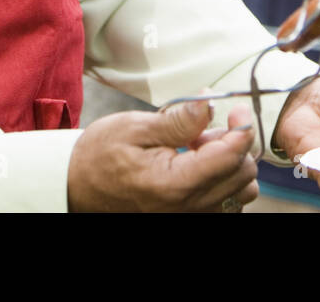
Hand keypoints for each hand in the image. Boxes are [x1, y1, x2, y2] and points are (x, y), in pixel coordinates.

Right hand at [67, 101, 257, 211]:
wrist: (76, 186)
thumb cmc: (100, 155)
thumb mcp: (135, 127)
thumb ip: (179, 119)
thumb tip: (211, 102)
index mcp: (175, 184)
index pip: (231, 157)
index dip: (242, 128)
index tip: (237, 108)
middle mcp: (188, 209)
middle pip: (243, 176)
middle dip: (235, 145)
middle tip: (208, 126)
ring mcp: (189, 217)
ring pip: (240, 193)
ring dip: (231, 164)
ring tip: (200, 146)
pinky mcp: (188, 218)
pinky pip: (225, 204)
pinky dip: (222, 181)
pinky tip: (197, 164)